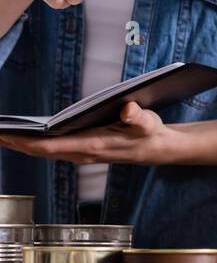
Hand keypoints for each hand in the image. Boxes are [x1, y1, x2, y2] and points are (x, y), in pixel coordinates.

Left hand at [0, 101, 179, 164]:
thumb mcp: (147, 122)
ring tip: (1, 132)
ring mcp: (79, 153)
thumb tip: (128, 108)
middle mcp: (81, 153)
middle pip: (39, 151)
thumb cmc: (148, 132)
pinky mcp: (80, 150)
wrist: (155, 148)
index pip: (50, 145)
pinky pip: (50, 149)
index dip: (26, 140)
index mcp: (92, 145)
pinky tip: (23, 135)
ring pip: (42, 151)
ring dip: (21, 143)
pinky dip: (33, 143)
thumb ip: (138, 116)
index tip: (5, 134)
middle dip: (14, 142)